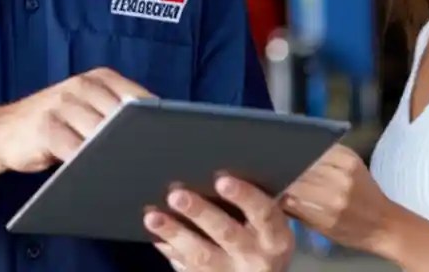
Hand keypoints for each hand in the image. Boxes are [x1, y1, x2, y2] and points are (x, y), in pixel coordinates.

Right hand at [0, 67, 152, 172]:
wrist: (3, 130)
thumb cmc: (56, 123)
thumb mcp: (87, 109)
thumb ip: (115, 113)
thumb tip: (159, 136)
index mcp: (99, 78)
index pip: (138, 97)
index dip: (156, 121)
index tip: (170, 143)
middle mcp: (81, 85)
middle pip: (121, 116)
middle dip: (136, 141)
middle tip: (151, 164)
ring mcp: (62, 104)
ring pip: (100, 134)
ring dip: (114, 155)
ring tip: (127, 174)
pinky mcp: (45, 127)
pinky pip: (75, 150)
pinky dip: (88, 165)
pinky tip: (97, 177)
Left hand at [144, 175, 293, 271]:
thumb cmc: (262, 238)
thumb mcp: (271, 226)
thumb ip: (256, 202)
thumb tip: (222, 167)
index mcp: (275, 237)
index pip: (264, 213)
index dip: (244, 196)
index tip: (222, 179)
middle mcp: (256, 258)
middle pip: (227, 233)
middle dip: (200, 213)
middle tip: (177, 195)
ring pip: (201, 254)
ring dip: (175, 233)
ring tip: (153, 216)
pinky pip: (185, 265)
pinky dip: (167, 246)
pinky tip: (152, 231)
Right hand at [281, 145, 400, 258]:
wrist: (385, 223)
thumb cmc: (352, 231)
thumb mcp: (321, 229)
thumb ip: (298, 211)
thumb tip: (274, 194)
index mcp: (327, 210)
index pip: (291, 191)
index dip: (279, 186)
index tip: (270, 185)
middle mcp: (337, 188)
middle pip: (298, 172)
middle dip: (286, 172)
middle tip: (276, 172)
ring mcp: (346, 169)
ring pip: (308, 158)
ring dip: (297, 160)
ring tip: (288, 162)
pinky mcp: (352, 157)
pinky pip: (323, 148)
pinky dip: (313, 152)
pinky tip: (307, 156)